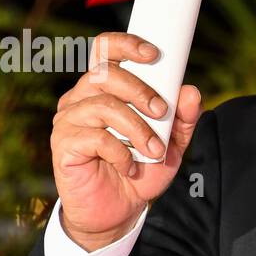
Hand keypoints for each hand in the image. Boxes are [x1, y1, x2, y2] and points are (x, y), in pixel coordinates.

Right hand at [51, 32, 201, 250]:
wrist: (119, 211)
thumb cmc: (141, 171)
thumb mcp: (172, 146)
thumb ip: (183, 120)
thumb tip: (192, 92)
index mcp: (105, 88)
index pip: (105, 50)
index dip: (126, 44)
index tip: (154, 54)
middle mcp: (82, 97)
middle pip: (107, 74)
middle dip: (141, 92)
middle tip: (163, 114)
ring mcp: (69, 120)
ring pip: (103, 106)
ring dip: (137, 128)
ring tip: (154, 151)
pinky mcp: (63, 144)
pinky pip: (95, 137)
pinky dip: (120, 152)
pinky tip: (130, 167)